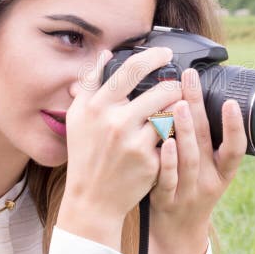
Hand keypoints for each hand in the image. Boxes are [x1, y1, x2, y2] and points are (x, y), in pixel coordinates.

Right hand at [57, 47, 181, 251]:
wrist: (92, 200)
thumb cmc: (85, 154)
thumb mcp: (78, 118)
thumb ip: (90, 84)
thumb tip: (105, 54)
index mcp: (96, 107)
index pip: (130, 70)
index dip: (153, 56)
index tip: (166, 53)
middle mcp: (115, 122)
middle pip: (161, 90)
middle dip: (174, 87)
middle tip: (176, 88)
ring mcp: (134, 143)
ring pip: (171, 113)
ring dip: (177, 109)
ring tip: (174, 110)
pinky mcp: (150, 161)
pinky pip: (172, 138)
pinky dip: (174, 134)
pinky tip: (171, 136)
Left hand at [148, 68, 246, 253]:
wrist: (177, 232)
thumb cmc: (191, 189)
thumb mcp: (207, 169)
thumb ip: (203, 139)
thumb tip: (192, 93)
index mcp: (223, 171)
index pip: (236, 149)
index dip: (235, 127)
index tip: (230, 101)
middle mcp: (209, 181)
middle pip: (207, 142)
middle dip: (199, 107)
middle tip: (190, 79)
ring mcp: (188, 192)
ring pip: (189, 159)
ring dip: (185, 130)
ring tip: (178, 104)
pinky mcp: (167, 200)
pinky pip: (167, 179)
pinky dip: (167, 160)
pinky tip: (163, 141)